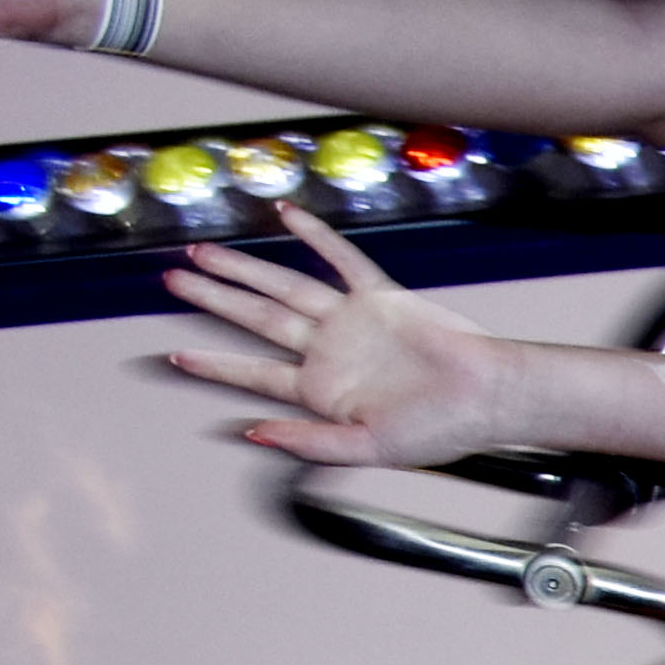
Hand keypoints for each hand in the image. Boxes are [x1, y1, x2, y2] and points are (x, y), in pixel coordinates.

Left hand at [159, 207, 533, 466]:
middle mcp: (331, 352)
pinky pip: (341, 260)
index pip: (255, 374)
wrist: (491, 395)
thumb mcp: (370, 448)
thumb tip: (252, 433)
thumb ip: (310, 442)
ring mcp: (353, 322)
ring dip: (244, 270)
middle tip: (173, 283)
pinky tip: (287, 216)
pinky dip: (315, 237)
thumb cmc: (445, 429)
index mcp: (325, 390)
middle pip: (258, 321)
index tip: (175, 357)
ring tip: (204, 254)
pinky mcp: (380, 298)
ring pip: (285, 287)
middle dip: (213, 301)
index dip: (214, 366)